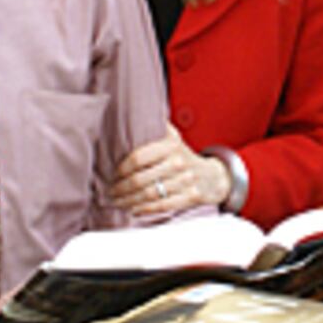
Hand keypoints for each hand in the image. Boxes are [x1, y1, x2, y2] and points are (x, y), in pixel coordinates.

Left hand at [110, 122, 230, 214]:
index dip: (120, 168)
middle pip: (140, 179)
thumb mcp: (170, 136)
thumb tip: (126, 111)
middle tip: (108, 191)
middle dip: (120, 188)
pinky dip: (145, 209)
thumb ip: (152, 126)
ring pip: (150, 194)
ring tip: (116, 201)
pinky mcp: (192, 196)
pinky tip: (133, 210)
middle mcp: (179, 161)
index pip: (137, 157)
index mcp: (170, 144)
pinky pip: (163, 205)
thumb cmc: (181, 155)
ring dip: (129, 200)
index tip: (109, 174)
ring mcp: (187, 180)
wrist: (214, 176)